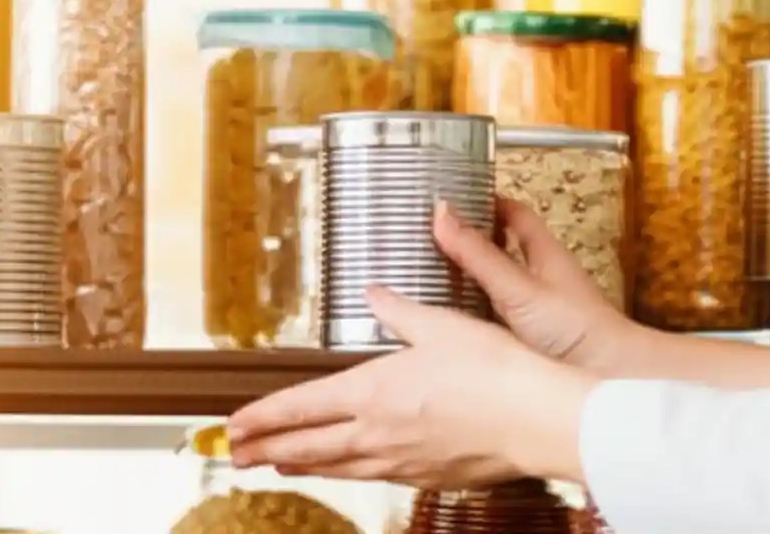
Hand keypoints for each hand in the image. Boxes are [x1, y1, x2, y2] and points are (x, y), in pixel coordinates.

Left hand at [227, 287, 595, 488]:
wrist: (535, 418)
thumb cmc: (493, 370)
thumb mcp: (439, 324)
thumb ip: (398, 310)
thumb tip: (374, 293)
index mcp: (372, 391)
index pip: (301, 406)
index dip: (263, 415)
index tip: (234, 423)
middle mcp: (377, 432)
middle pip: (307, 445)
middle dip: (265, 448)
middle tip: (233, 454)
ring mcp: (401, 460)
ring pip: (336, 467)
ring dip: (301, 464)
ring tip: (277, 464)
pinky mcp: (427, 477)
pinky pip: (373, 477)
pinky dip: (347, 473)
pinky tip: (348, 470)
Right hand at [436, 198, 646, 375]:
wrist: (609, 377)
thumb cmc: (575, 329)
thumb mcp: (518, 288)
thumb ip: (479, 255)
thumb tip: (442, 212)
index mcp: (544, 252)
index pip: (514, 214)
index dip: (487, 201)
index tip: (453, 197)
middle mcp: (539, 276)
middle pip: (500, 247)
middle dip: (469, 240)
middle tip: (429, 235)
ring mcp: (534, 308)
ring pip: (493, 283)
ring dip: (467, 278)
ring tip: (426, 272)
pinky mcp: (528, 338)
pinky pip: (492, 317)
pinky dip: (470, 313)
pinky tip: (447, 320)